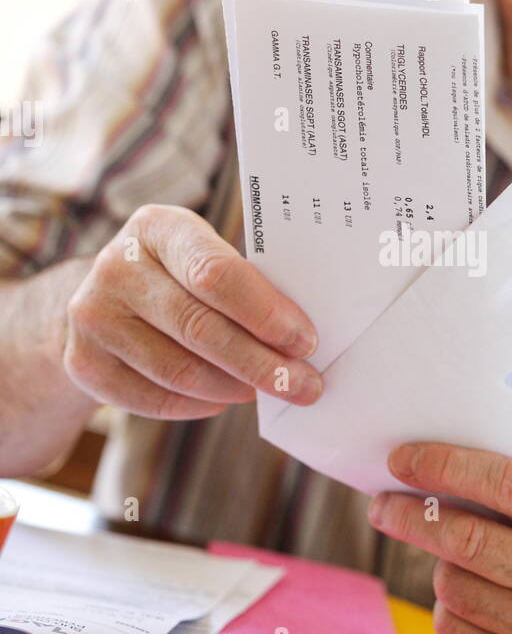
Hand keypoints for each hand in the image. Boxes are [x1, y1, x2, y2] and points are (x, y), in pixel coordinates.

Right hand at [63, 203, 321, 419]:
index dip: (266, 313)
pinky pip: (154, 400)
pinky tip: (223, 399)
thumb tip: (301, 339)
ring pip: (180, 370)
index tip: (305, 342)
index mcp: (158, 227)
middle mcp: (116, 266)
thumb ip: (243, 284)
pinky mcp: (83, 363)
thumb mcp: (202, 256)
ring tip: (264, 390)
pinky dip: (199, 406)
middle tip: (303, 385)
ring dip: (234, 388)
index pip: (216, 273)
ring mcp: (92, 316)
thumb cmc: (177, 276)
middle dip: (262, 363)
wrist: (102, 300)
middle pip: (201, 328)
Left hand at [368, 441, 511, 633]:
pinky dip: (449, 610)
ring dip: (444, 568)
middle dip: (413, 517)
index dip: (448, 467)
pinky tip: (477, 606)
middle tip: (382, 505)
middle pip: (469, 540)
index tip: (402, 459)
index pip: (510, 485)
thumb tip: (421, 469)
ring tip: (468, 568)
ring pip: (453, 585)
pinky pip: (450, 628)